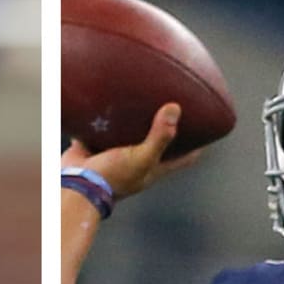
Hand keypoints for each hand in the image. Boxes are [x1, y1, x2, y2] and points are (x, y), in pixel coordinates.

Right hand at [62, 103, 203, 199]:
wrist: (75, 186)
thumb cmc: (113, 177)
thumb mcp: (141, 157)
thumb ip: (159, 136)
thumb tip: (175, 108)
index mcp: (153, 168)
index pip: (185, 158)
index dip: (198, 146)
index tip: (208, 128)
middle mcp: (135, 162)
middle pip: (157, 143)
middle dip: (165, 127)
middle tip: (172, 103)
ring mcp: (113, 155)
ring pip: (127, 135)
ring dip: (132, 121)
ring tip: (140, 97)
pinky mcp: (92, 148)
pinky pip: (98, 130)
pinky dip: (101, 117)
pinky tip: (104, 99)